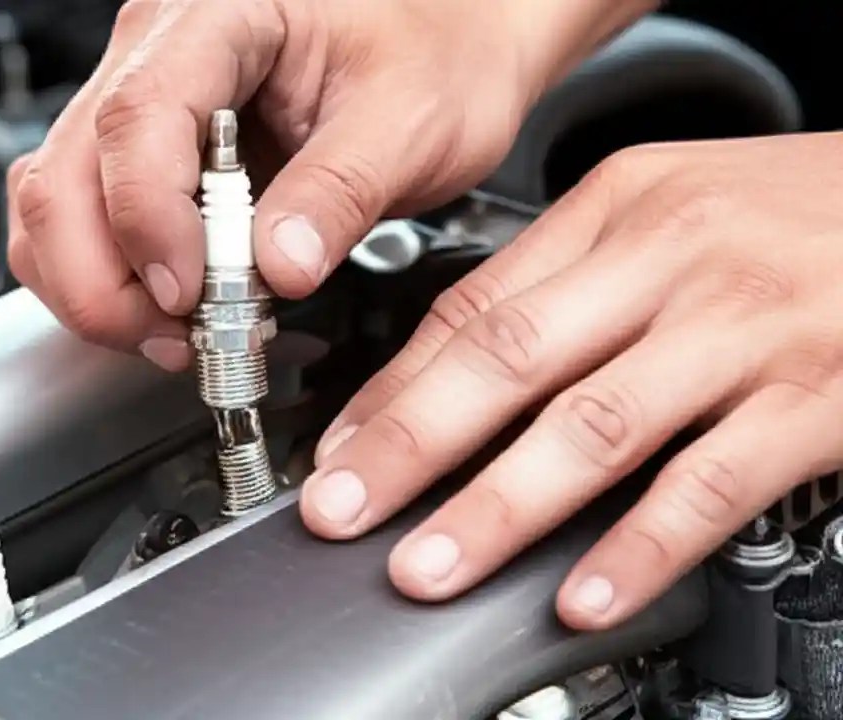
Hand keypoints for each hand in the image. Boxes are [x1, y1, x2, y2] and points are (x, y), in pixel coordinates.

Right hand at [6, 0, 652, 370]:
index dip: (147, 221)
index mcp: (217, 13)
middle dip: (103, 280)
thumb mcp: (412, 118)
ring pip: (56, 206)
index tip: (188, 296)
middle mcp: (155, 49)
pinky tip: (168, 311)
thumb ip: (339, 192)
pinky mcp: (146, 151)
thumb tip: (276, 271)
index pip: (138, 119)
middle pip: (65, 175)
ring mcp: (139, 99)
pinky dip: (110, 278)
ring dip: (98, 288)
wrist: (450, 28)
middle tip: (176, 342)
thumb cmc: (437, 43)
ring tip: (176, 337)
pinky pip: (86, 220)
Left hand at [302, 133, 842, 629]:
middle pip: (508, 361)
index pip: (475, 307)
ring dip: (497, 508)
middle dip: (408, 447)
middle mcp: (671, 260)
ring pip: (593, 426)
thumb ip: (569, 282)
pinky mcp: (817, 397)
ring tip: (430, 566)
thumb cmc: (799, 212)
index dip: (393, 389)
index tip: (339, 450)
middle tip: (338, 509)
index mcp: (618, 209)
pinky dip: (638, 546)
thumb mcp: (669, 209)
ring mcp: (744, 328)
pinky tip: (584, 593)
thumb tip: (462, 363)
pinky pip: (710, 483)